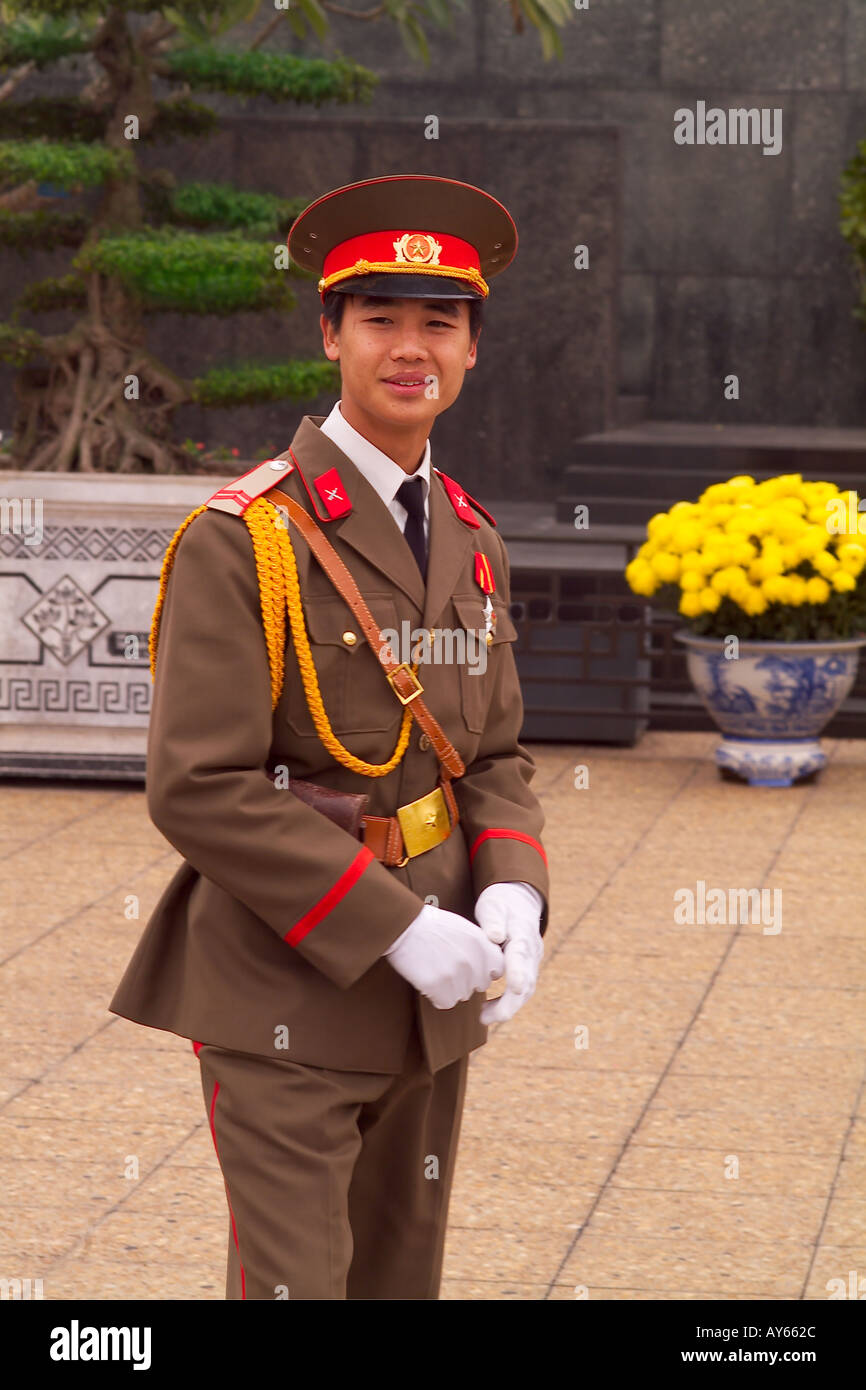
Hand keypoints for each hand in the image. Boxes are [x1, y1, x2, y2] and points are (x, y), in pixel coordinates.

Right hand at [384, 903, 504, 1009]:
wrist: (405, 924)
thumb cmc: (433, 925)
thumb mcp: (465, 929)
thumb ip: (481, 949)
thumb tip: (490, 970)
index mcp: (483, 945)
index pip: (497, 970)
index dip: (484, 970)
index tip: (470, 963)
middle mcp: (474, 961)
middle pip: (480, 985)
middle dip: (467, 980)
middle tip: (447, 963)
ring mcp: (457, 975)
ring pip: (462, 995)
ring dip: (450, 987)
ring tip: (435, 966)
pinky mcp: (438, 986)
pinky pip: (445, 1002)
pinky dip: (436, 995)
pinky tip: (427, 977)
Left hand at [474, 882, 543, 1023]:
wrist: (517, 902)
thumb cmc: (500, 904)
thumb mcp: (493, 905)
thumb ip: (493, 919)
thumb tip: (495, 937)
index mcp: (523, 933)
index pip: (522, 954)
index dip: (519, 972)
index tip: (514, 987)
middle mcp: (532, 951)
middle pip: (527, 980)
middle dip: (511, 1002)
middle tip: (488, 1017)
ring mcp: (532, 962)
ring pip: (526, 990)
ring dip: (507, 1007)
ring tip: (483, 1018)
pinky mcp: (526, 970)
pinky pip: (520, 991)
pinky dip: (505, 1003)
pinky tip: (486, 1010)